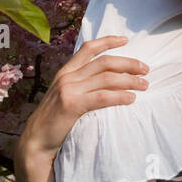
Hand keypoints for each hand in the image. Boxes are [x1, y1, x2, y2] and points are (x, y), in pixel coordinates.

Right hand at [15, 36, 148, 170]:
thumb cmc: (54, 121)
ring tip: (144, 85)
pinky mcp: (72, 104)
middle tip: (145, 69)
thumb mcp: (64, 96)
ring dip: (129, 80)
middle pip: (104, 62)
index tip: (126, 40)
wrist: (36, 141)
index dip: (108, 41)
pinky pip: (102, 97)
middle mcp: (67, 76)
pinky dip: (119, 96)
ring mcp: (68, 89)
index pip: (88, 48)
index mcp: (65, 72)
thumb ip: (79, 85)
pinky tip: (130, 99)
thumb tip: (106, 80)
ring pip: (106, 78)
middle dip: (128, 63)